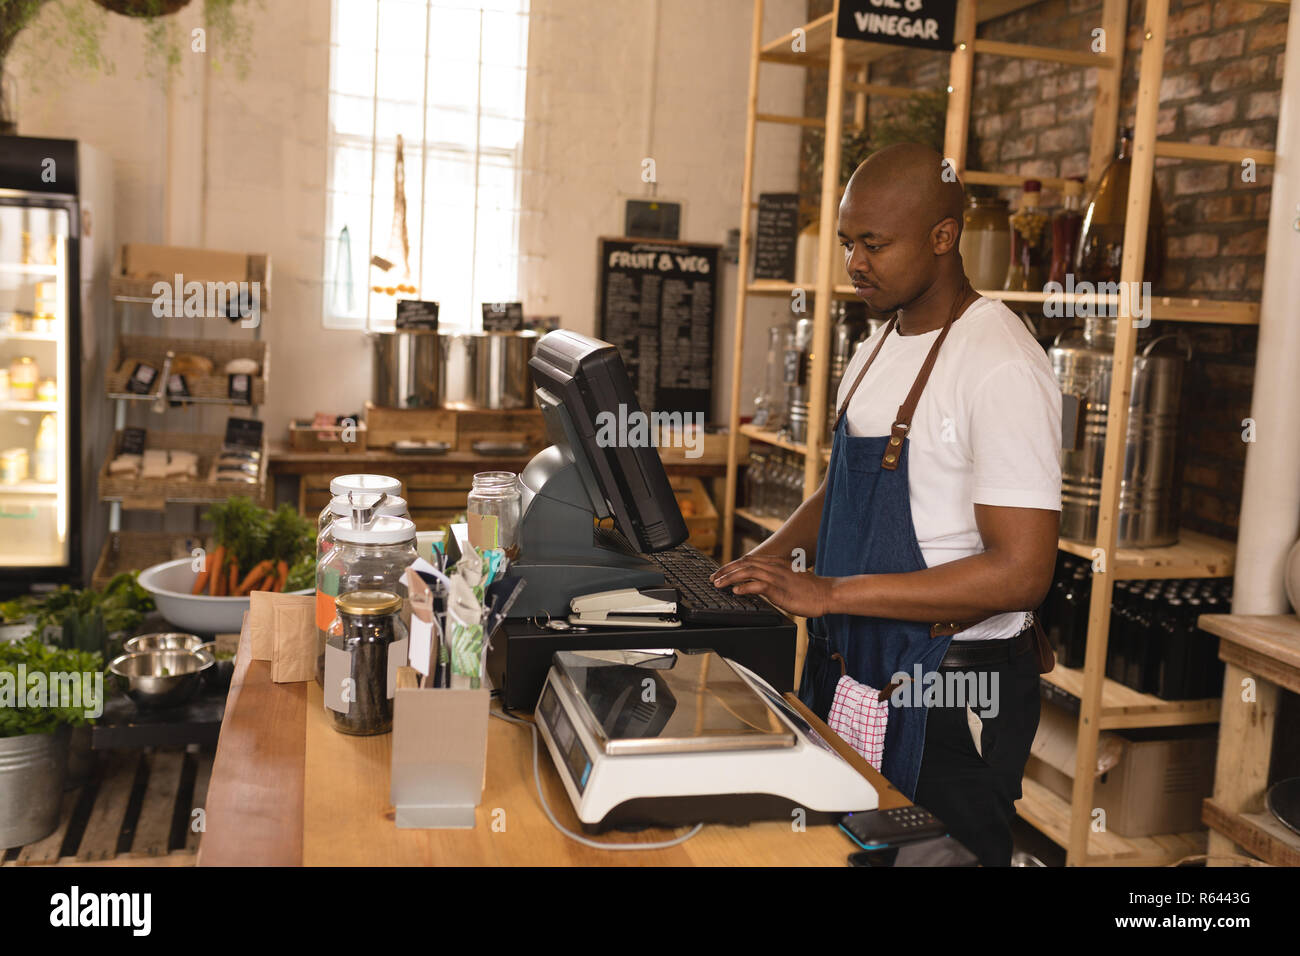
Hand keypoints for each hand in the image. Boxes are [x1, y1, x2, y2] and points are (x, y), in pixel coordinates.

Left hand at [709, 553, 832, 618]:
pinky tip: (736, 592)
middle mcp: (774, 566)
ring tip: (719, 584)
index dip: (731, 565)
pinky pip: (758, 586)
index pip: (747, 560)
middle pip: (743, 563)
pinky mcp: (780, 589)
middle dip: (725, 570)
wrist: (826, 593)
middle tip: (713, 578)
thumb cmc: (808, 589)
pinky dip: (745, 588)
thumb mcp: (787, 578)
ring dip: (730, 578)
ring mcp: (777, 577)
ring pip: (747, 572)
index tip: (719, 573)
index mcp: (775, 562)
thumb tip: (755, 583)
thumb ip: (772, 577)